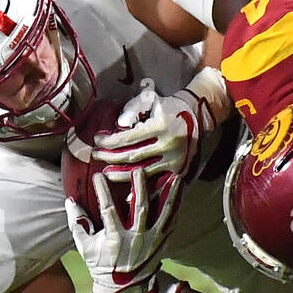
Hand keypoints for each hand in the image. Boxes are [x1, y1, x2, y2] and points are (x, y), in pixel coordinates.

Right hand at [65, 170, 182, 292]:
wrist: (121, 289)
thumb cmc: (100, 265)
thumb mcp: (85, 247)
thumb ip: (77, 225)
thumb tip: (69, 201)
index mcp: (115, 239)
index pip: (108, 210)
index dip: (103, 192)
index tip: (99, 176)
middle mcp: (135, 239)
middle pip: (140, 209)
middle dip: (140, 188)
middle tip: (140, 170)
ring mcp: (151, 242)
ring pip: (163, 215)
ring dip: (170, 195)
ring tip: (176, 178)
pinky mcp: (161, 244)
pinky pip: (172, 224)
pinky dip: (177, 209)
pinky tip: (182, 195)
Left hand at [93, 68, 226, 181]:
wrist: (196, 114)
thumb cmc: (168, 107)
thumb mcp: (151, 99)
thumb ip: (133, 109)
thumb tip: (118, 126)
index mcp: (160, 126)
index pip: (127, 138)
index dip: (109, 142)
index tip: (97, 141)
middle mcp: (168, 145)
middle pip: (132, 156)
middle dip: (110, 157)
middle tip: (96, 156)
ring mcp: (175, 159)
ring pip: (141, 171)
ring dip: (121, 174)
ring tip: (106, 172)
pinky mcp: (179, 169)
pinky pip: (157, 181)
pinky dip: (142, 187)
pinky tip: (127, 193)